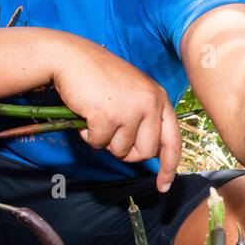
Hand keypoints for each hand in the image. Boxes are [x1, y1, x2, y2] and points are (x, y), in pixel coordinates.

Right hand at [53, 39, 180, 190]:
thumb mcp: (133, 93)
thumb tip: (149, 153)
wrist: (71, 57)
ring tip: (98, 117)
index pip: (172, 140)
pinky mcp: (108, 115)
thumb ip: (146, 118)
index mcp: (159, 97)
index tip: (163, 186)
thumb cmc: (100, 78)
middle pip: (145, 153)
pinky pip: (99, 144)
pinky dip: (89, 136)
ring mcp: (130, 109)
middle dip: (126, 151)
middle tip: (111, 135)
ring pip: (121, 150)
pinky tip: (86, 115)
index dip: (169, 167)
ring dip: (105, 141)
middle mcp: (150, 103)